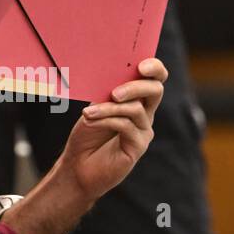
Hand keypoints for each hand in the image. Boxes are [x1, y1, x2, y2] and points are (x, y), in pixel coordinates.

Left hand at [61, 57, 167, 200]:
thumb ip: (106, 92)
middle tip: (114, 93)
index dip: (155, 68)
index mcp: (137, 100)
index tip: (141, 65)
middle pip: (155, 90)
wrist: (77, 167)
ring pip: (135, 109)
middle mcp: (145, 115)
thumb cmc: (86, 136)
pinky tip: (89, 120)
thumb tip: (110, 70)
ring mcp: (143, 131)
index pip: (156, 79)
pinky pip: (126, 126)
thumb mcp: (95, 107)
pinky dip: (105, 120)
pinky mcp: (138, 147)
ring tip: (87, 112)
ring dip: (108, 108)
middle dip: (136, 86)